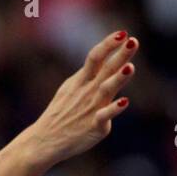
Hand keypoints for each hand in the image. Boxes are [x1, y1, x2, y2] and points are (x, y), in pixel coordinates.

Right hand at [21, 30, 137, 165]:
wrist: (44, 142)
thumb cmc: (60, 114)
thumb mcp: (70, 89)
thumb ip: (90, 74)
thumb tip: (107, 57)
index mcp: (81, 81)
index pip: (95, 57)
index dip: (108, 44)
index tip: (123, 33)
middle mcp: (87, 92)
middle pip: (106, 69)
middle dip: (120, 55)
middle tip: (133, 42)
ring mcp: (91, 108)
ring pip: (106, 90)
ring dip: (118, 78)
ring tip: (130, 67)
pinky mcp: (94, 126)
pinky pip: (104, 116)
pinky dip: (113, 109)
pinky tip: (124, 101)